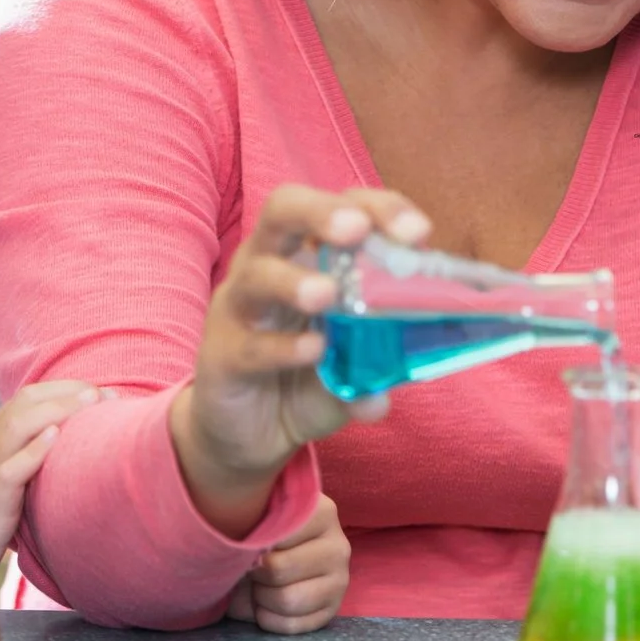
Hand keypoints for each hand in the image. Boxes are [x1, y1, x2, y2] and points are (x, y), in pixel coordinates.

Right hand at [0, 380, 101, 583]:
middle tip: (105, 395)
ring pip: (15, 428)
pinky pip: (8, 472)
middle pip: (22, 404)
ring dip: (56, 410)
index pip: (24, 401)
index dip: (63, 390)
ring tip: (89, 404)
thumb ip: (19, 465)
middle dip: (66, 392)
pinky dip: (32, 453)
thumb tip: (61, 455)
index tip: (99, 393)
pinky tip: (55, 439)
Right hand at [169, 185, 428, 529]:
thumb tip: (386, 392)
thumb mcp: (353, 369)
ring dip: (294, 281)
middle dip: (323, 212)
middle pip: (285, 210)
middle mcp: (268, 266)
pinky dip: (282, 346)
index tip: (417, 232)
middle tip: (357, 229)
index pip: (343, 207)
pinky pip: (249, 344)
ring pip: (258, 274)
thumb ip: (377, 368)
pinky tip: (312, 352)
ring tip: (327, 295)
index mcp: (308, 254)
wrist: (249, 434)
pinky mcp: (221, 355)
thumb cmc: (305, 379)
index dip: (380, 209)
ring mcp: (239, 308)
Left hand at [227, 492, 349, 633]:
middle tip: (253, 569)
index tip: (248, 542)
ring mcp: (340, 579)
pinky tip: (267, 606)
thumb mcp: (254, 519)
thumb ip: (251, 524)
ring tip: (260, 586)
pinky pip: (292, 625)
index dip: (251, 545)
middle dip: (255, 574)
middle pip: (279, 569)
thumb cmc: (258, 535)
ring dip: (262, 599)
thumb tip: (250, 555)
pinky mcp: (333, 609)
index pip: (275, 534)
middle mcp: (339, 545)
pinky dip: (269, 619)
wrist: (266, 558)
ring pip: (288, 600)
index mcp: (322, 512)